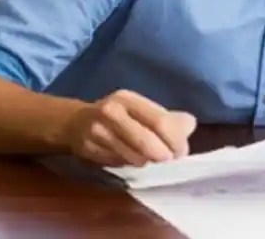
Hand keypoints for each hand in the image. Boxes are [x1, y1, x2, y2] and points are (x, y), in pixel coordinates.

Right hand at [63, 89, 196, 166]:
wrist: (74, 123)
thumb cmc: (117, 116)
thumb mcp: (140, 109)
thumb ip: (166, 117)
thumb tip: (190, 124)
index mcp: (128, 98)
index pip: (160, 121)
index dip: (176, 139)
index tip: (182, 151)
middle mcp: (111, 112)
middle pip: (148, 142)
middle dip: (165, 155)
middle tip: (171, 159)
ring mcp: (98, 133)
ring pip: (135, 157)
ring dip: (149, 162)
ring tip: (152, 159)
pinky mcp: (90, 151)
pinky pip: (122, 164)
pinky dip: (133, 165)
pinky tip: (134, 160)